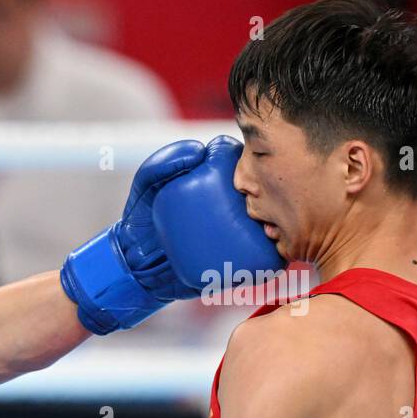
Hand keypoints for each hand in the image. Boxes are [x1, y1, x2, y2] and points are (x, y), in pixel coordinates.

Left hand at [62, 136, 282, 333]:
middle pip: (268, 193)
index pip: (248, 164)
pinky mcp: (238, 262)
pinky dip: (275, 256)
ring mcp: (239, 234)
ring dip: (282, 224)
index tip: (243, 177)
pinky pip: (263, 260)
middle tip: (254, 205)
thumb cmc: (140, 218)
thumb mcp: (145, 185)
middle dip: (275, 194)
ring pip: (274, 226)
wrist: (134, 266)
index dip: (257, 163)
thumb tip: (199, 151)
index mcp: (219, 181)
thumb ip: (162, 162)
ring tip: (267, 228)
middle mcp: (235, 205)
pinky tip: (274, 252)